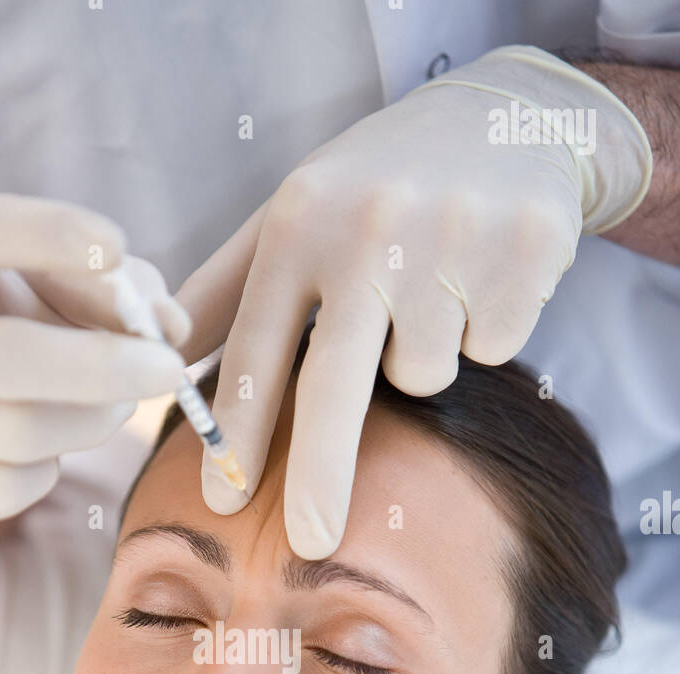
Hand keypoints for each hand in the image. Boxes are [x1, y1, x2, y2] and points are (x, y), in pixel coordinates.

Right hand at [0, 194, 189, 532]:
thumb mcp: (40, 290)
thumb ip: (113, 290)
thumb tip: (170, 326)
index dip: (49, 235)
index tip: (116, 247)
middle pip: (8, 356)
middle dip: (103, 365)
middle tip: (168, 369)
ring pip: (20, 431)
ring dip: (91, 422)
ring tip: (114, 407)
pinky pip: (6, 488)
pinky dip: (45, 471)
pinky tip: (43, 451)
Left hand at [177, 45, 651, 557]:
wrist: (508, 118)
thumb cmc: (376, 185)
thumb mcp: (293, 213)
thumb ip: (226, 291)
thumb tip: (160, 359)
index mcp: (298, 220)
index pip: (254, 347)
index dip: (236, 432)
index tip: (221, 500)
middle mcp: (367, 227)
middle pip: (333, 385)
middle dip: (318, 475)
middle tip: (309, 544)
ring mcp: (450, 235)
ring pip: (423, 374)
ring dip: (422, 359)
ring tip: (429, 291)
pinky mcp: (525, 248)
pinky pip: (491, 348)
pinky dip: (483, 333)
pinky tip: (483, 278)